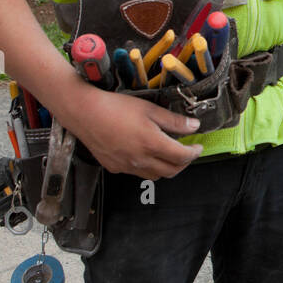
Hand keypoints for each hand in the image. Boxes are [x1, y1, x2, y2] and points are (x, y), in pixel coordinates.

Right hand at [56, 81, 203, 179]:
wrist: (84, 112)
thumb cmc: (115, 107)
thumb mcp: (149, 109)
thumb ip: (174, 121)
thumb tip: (194, 126)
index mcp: (152, 144)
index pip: (182, 157)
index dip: (194, 153)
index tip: (198, 147)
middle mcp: (140, 160)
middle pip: (171, 171)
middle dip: (183, 163)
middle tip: (187, 152)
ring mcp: (126, 166)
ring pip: (154, 175)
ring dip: (166, 168)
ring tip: (168, 154)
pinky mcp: (114, 167)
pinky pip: (137, 173)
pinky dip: (147, 168)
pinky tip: (145, 155)